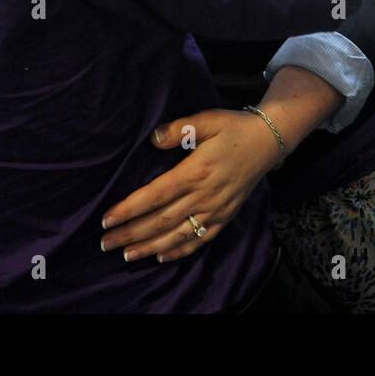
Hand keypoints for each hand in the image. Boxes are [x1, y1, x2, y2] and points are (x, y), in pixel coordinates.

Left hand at [99, 109, 279, 263]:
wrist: (269, 140)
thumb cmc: (234, 127)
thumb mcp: (207, 119)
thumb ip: (179, 128)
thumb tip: (154, 138)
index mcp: (195, 172)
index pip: (155, 195)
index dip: (129, 209)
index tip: (107, 220)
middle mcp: (204, 196)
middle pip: (160, 221)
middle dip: (131, 233)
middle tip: (105, 243)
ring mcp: (216, 209)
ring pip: (178, 235)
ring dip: (150, 247)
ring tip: (126, 255)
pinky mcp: (225, 216)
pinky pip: (201, 239)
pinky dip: (180, 250)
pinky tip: (162, 256)